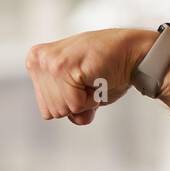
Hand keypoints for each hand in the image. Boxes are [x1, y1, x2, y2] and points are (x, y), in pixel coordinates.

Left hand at [24, 28, 154, 125]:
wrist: (134, 52)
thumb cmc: (107, 71)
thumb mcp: (76, 89)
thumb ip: (63, 105)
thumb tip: (75, 118)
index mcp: (36, 62)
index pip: (46, 110)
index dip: (70, 103)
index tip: (82, 82)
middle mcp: (38, 60)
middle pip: (52, 111)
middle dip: (76, 103)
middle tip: (90, 80)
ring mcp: (50, 62)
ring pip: (61, 110)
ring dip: (84, 101)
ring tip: (93, 78)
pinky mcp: (64, 67)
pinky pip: (74, 105)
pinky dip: (91, 99)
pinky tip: (98, 78)